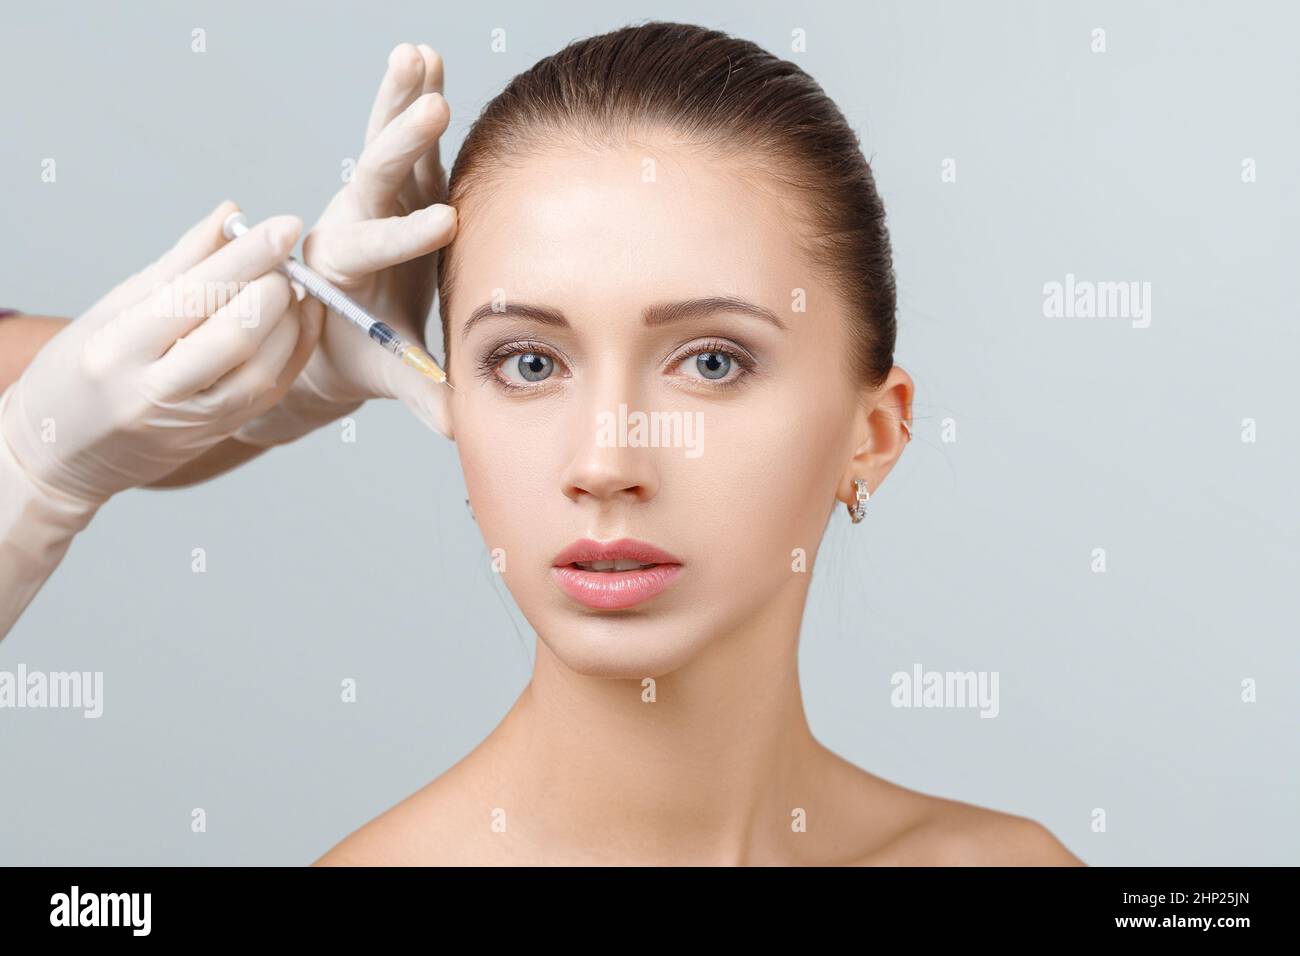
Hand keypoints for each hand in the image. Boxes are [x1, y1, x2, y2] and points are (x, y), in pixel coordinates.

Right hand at [0, 200, 319, 507]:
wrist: (61, 454)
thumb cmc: (80, 370)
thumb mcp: (112, 309)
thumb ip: (179, 263)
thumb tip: (231, 215)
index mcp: (117, 348)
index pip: (194, 294)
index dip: (248, 257)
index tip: (285, 225)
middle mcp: (153, 390)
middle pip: (235, 335)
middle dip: (274, 288)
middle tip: (285, 258)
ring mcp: (189, 420)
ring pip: (262, 369)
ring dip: (292, 320)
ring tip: (293, 287)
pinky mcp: (217, 434)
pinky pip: (271, 390)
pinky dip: (295, 349)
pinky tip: (301, 318)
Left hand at [233, 42, 457, 446]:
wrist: (329, 330)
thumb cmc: (361, 355)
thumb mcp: (384, 375)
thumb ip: (419, 394)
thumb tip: (457, 429)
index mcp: (345, 270)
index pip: (374, 248)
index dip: (406, 237)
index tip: (443, 223)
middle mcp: (349, 221)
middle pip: (373, 179)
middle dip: (402, 146)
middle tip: (430, 112)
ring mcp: (368, 197)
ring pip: (384, 144)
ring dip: (402, 101)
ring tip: (418, 56)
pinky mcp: (388, 184)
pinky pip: (399, 135)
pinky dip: (411, 95)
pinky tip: (424, 54)